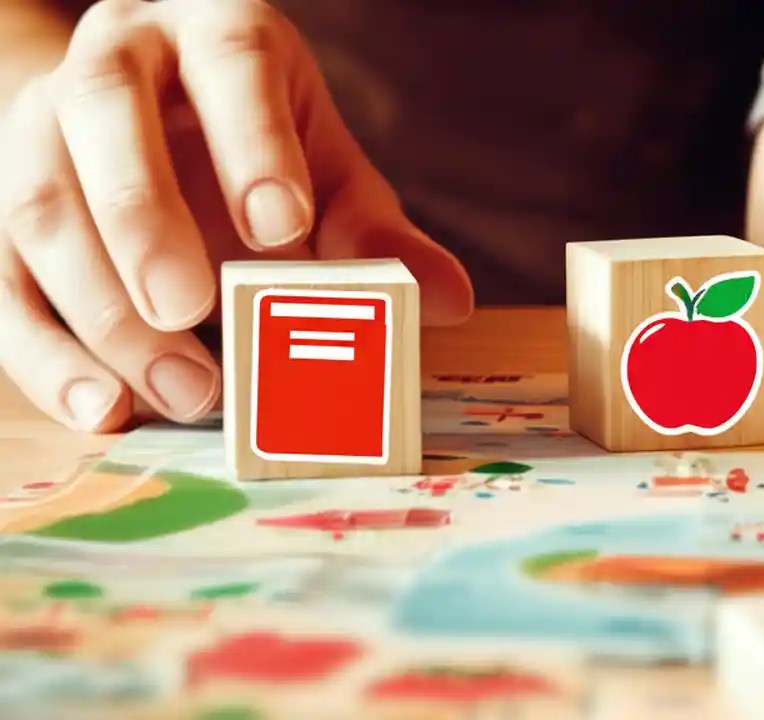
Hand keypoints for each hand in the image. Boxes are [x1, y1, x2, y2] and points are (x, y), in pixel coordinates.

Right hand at [0, 0, 473, 432]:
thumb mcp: (328, 177)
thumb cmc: (263, 152)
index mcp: (211, 31)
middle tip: (194, 311)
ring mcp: (40, 127)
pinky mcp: (4, 208)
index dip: (252, 140)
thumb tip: (450, 300)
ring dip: (104, 307)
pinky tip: (106, 407)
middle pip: (104, 118)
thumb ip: (377, 234)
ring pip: (38, 202)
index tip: (282, 225)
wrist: (158, 126)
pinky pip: (3, 279)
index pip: (229, 60)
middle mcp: (113, 61)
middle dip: (147, 221)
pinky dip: (48, 354)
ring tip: (185, 390)